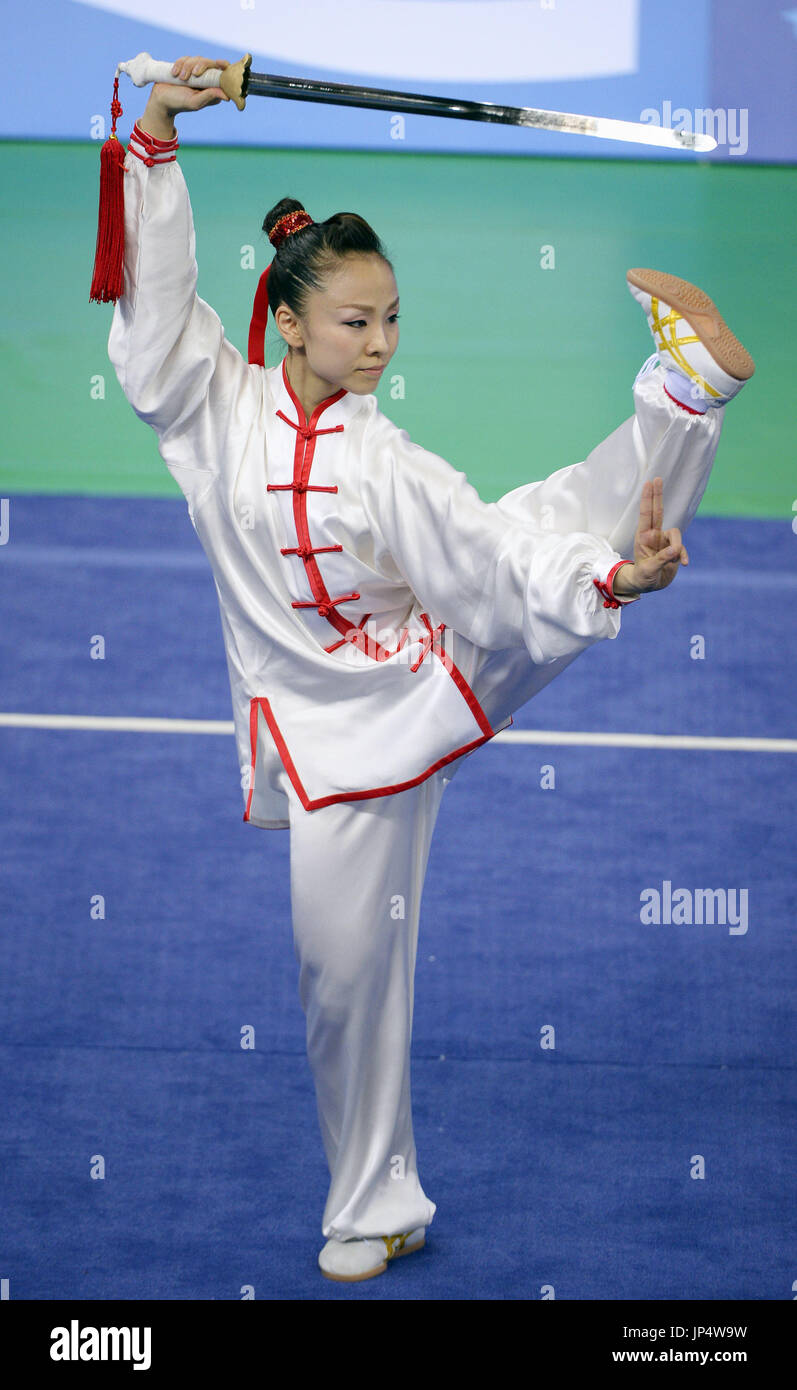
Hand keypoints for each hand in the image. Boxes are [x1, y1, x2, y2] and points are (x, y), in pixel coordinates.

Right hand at [142, 56, 229, 137]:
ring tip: (179, 78)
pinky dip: (179, 64)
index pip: (223, 75)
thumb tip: (226, 96)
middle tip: (188, 76)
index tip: (219, 62)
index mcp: (213, 90)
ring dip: (186, 67)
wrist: (161, 98)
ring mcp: (197, 72)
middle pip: (210, 63)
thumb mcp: (194, 102)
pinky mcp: (187, 66)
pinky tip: (174, 73)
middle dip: (198, 66)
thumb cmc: (179, 103)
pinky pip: (187, 58)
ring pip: (198, 59)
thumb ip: (209, 96)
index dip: (224, 66)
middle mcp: (207, 80)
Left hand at [614, 477, 688, 595]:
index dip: (648, 499)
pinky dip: (684, 555)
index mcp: (643, 537)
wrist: (649, 585)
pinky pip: (682, 548)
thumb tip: (675, 550)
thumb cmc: (643, 576)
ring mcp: (664, 541)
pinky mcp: (674, 548)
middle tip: (658, 478)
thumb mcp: (649, 570)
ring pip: (676, 535)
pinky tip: (685, 564)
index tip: (649, 484)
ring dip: (678, 547)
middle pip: (658, 511)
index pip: (646, 514)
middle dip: (658, 495)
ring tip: (674, 561)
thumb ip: (661, 559)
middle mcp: (654, 536)